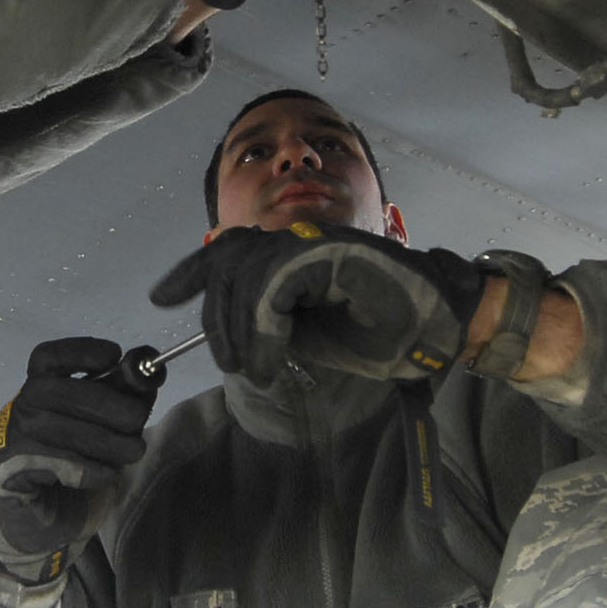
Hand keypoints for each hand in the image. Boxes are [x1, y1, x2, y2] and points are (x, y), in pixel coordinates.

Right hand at [0, 337, 165, 589]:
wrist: (38, 538)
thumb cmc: (71, 484)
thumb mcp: (101, 438)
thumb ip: (119, 408)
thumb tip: (147, 378)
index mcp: (37, 394)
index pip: (47, 358)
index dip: (79, 351)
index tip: (113, 355)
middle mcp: (18, 411)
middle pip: (57, 390)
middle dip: (105, 402)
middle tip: (136, 421)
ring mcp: (9, 441)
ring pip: (60, 428)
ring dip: (105, 442)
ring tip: (130, 453)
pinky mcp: (9, 473)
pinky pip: (55, 463)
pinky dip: (87, 470)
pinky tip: (102, 477)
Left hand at [147, 224, 486, 382]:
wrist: (446, 327)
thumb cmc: (385, 333)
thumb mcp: (309, 334)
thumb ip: (270, 323)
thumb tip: (231, 336)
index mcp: (292, 253)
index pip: (227, 249)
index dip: (190, 271)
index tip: (160, 297)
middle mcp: (299, 239)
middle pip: (227, 259)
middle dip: (214, 314)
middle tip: (228, 360)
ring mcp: (316, 241)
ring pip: (247, 273)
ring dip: (241, 329)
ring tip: (253, 368)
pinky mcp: (331, 253)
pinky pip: (274, 284)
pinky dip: (263, 327)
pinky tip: (269, 359)